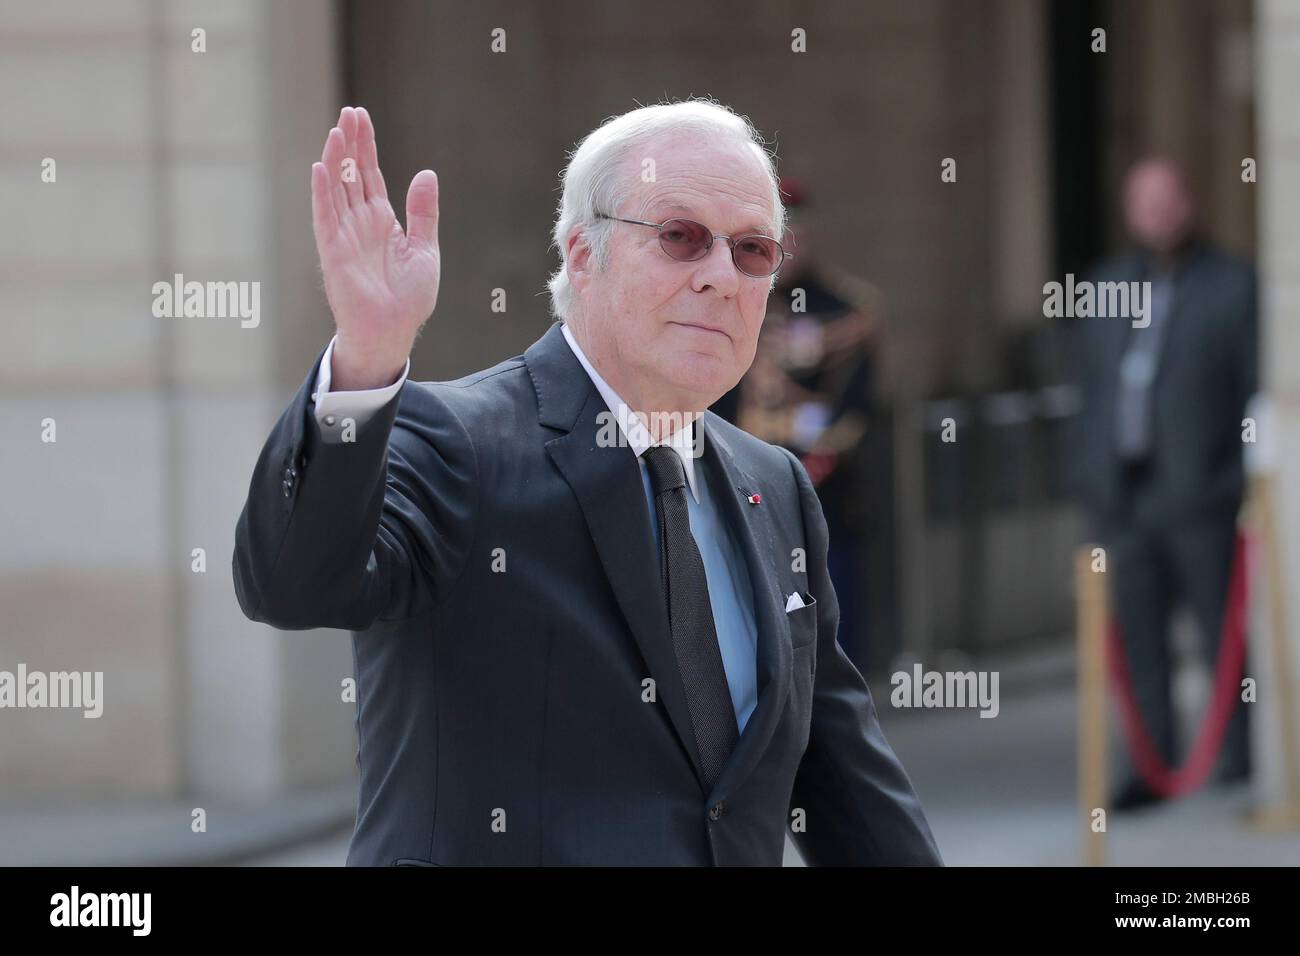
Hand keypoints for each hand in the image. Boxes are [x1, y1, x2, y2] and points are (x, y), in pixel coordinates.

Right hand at [311, 105, 440, 388]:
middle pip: (351, 174)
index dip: (366, 146)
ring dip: (334, 160)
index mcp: (382, 220)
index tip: (361, 116)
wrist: (393, 332)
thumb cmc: (408, 298)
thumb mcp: (425, 249)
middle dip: (350, 143)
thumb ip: (424, 212)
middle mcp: (360, 223)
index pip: (370, 174)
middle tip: (349, 112)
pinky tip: (320, 168)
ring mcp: (344, 235)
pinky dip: (322, 193)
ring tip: (337, 130)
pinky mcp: (333, 252)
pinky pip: (325, 217)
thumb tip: (427, 173)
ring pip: (336, 189)